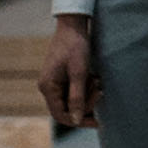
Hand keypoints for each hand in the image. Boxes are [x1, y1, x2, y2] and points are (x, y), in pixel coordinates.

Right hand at [40, 15, 100, 130]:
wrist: (73, 25)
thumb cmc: (75, 47)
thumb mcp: (79, 73)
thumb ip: (77, 98)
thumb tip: (76, 120)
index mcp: (48, 87)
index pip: (61, 115)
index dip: (78, 121)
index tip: (96, 122)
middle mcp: (48, 87)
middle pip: (67, 109)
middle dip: (86, 104)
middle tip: (100, 91)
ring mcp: (54, 82)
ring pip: (72, 100)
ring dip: (87, 95)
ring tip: (97, 81)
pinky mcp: (61, 77)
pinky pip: (73, 91)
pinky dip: (85, 88)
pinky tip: (94, 79)